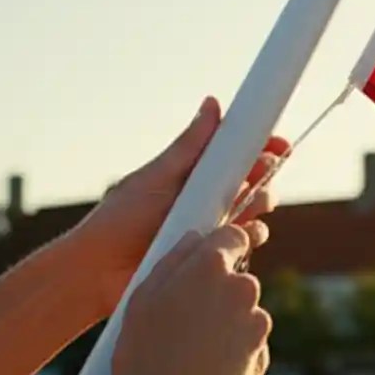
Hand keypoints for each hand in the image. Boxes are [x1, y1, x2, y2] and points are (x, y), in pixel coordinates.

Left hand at [70, 95, 289, 315]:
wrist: (97, 272)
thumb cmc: (119, 219)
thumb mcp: (157, 176)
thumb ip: (189, 145)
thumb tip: (213, 102)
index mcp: (193, 176)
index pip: (235, 156)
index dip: (260, 148)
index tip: (277, 144)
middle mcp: (204, 201)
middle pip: (250, 183)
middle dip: (264, 175)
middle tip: (263, 172)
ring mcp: (208, 230)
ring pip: (251, 213)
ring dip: (258, 205)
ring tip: (250, 205)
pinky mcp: (209, 258)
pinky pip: (242, 245)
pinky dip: (249, 237)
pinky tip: (244, 233)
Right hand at [110, 225, 271, 374]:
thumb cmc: (143, 361)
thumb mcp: (141, 302)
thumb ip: (172, 260)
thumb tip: (195, 238)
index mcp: (210, 268)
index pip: (234, 236)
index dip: (222, 246)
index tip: (212, 259)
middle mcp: (242, 290)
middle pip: (237, 279)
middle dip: (218, 292)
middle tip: (186, 319)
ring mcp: (256, 324)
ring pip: (243, 313)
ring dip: (225, 324)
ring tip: (191, 351)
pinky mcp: (263, 355)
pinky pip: (247, 343)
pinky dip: (232, 351)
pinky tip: (205, 368)